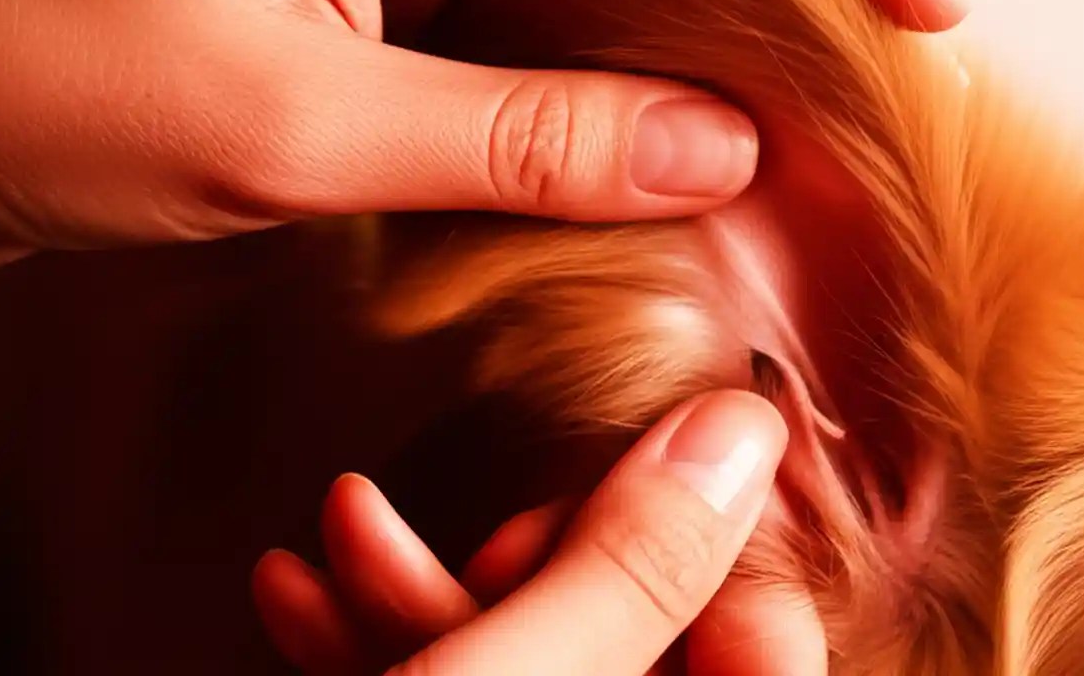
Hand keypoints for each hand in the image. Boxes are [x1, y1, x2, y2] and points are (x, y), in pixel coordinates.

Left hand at [0, 0, 966, 262]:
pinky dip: (623, 76)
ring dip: (709, 35)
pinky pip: (554, 12)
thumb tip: (705, 151)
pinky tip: (677, 135)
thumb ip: (517, 139)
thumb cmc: (38, 84)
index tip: (914, 3)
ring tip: (794, 122)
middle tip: (879, 62)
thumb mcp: (289, 124)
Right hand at [252, 391, 830, 674]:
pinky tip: (312, 582)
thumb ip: (634, 565)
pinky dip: (385, 629)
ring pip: (530, 641)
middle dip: (529, 553)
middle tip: (484, 528)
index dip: (711, 530)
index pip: (770, 625)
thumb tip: (738, 432)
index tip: (647, 449)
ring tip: (350, 518)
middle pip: (634, 619)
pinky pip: (458, 671)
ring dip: (425, 576)